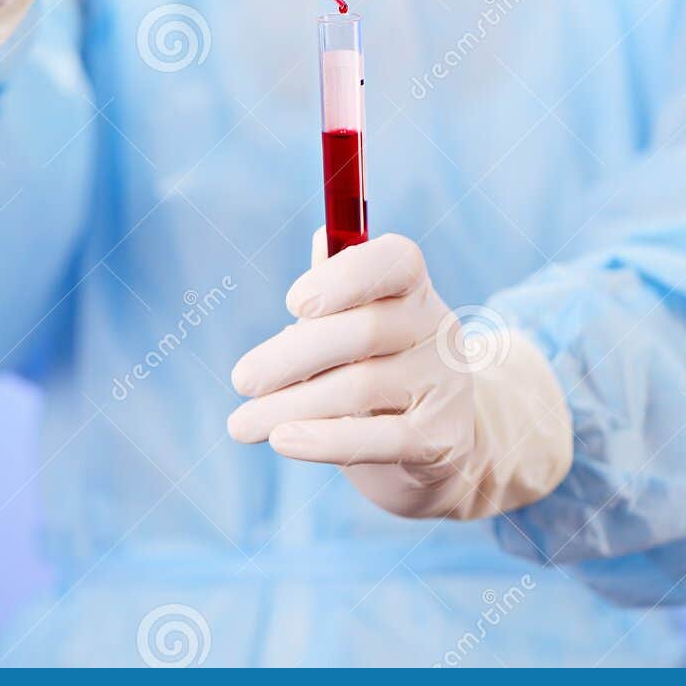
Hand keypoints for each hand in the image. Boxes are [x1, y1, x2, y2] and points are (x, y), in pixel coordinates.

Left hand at [228, 231, 571, 520]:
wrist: (436, 447)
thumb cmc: (377, 370)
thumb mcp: (359, 325)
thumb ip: (337, 287)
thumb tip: (322, 238)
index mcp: (414, 289)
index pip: (396, 262)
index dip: (346, 276)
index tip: (293, 303)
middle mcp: (437, 330)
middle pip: (365, 330)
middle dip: (292, 355)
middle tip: (242, 378)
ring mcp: (443, 386)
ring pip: (361, 387)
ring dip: (290, 405)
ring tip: (242, 423)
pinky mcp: (439, 441)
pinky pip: (378, 439)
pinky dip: (324, 440)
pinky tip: (281, 440)